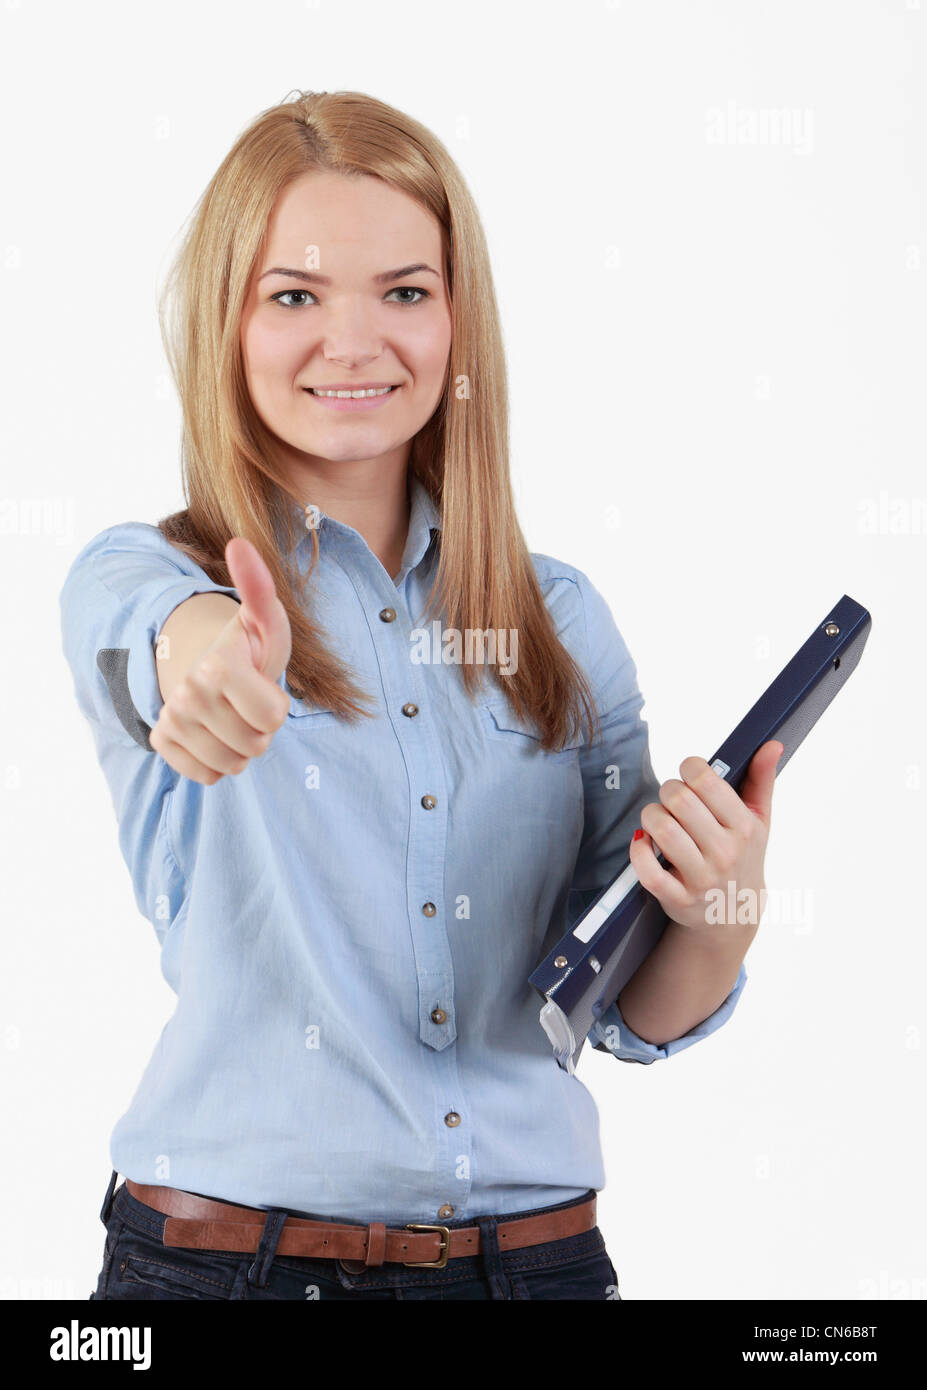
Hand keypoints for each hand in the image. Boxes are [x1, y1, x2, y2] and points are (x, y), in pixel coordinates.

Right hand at [149, 538, 291, 784]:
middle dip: (261, 729)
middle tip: (248, 701)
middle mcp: (187, 694)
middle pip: (255, 745)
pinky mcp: (163, 743)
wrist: (208, 666)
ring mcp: (172, 720)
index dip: (278, 707)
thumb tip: (240, 542)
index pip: (274, 719)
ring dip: (242, 747)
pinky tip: (214, 735)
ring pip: (232, 765)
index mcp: (217, 665)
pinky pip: (207, 776)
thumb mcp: (265, 619)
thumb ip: (259, 586)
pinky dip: (217, 762)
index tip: (263, 683)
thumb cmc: (248, 646)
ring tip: (234, 717)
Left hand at [628, 741, 783, 935]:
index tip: (688, 775)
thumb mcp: (759, 820)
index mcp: (744, 827)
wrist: (734, 912)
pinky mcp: (678, 899)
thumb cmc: (743, 856)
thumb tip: (772, 743)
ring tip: (658, 820)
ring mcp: (701, 878)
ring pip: (662, 829)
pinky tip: (644, 842)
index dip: (689, 768)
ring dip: (651, 817)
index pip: (706, 781)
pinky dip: (638, 851)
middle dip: (667, 791)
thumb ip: (762, 779)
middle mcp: (725, 853)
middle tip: (672, 799)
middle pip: (679, 800)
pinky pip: (648, 871)